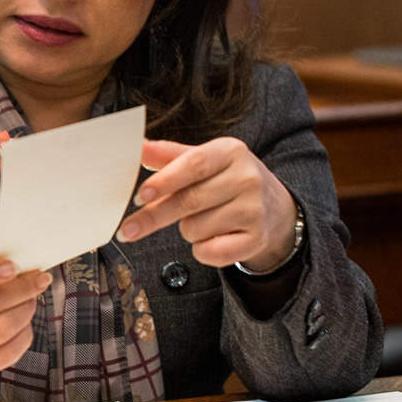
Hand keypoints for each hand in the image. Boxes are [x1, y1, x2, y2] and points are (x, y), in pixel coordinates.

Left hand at [116, 138, 297, 271]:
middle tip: (127, 229)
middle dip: (154, 216)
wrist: (274, 208)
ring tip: (202, 219)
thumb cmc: (227, 179)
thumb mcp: (203, 159)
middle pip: (189, 201)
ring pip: (196, 229)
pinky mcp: (256, 239)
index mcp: (230, 152)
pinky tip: (212, 238)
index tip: (140, 196)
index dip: (164, 181)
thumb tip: (137, 148)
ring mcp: (254, 210)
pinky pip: (211, 253)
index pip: (193, 165)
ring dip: (187, 230)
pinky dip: (202, 250)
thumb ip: (168, 155)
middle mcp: (247, 178)